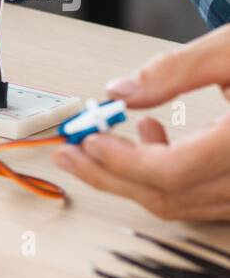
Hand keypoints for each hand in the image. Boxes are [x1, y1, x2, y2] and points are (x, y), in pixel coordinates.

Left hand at [52, 25, 229, 219]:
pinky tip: (155, 138)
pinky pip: (207, 200)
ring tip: (113, 136)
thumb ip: (175, 72)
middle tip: (70, 151)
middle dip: (111, 175)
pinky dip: (171, 178)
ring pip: (185, 205)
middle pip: (170, 198)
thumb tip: (118, 93)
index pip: (171, 173)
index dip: (119, 162)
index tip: (85, 139)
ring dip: (138, 177)